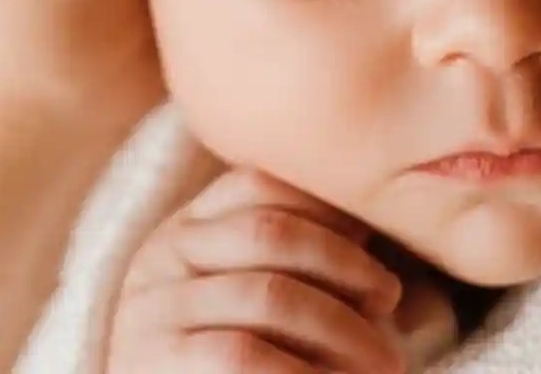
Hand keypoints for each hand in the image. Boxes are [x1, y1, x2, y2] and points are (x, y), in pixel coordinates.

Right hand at [108, 169, 407, 373]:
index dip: (325, 205)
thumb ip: (293, 262)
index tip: (373, 238)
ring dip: (341, 329)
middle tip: (389, 300)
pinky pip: (241, 354)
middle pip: (271, 233)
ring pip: (267, 295)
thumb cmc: (242, 360)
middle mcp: (160, 258)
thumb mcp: (253, 299)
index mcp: (186, 230)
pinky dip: (303, 369)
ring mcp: (152, 311)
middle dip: (346, 264)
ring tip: (384, 360)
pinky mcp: (155, 362)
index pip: (259, 184)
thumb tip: (372, 233)